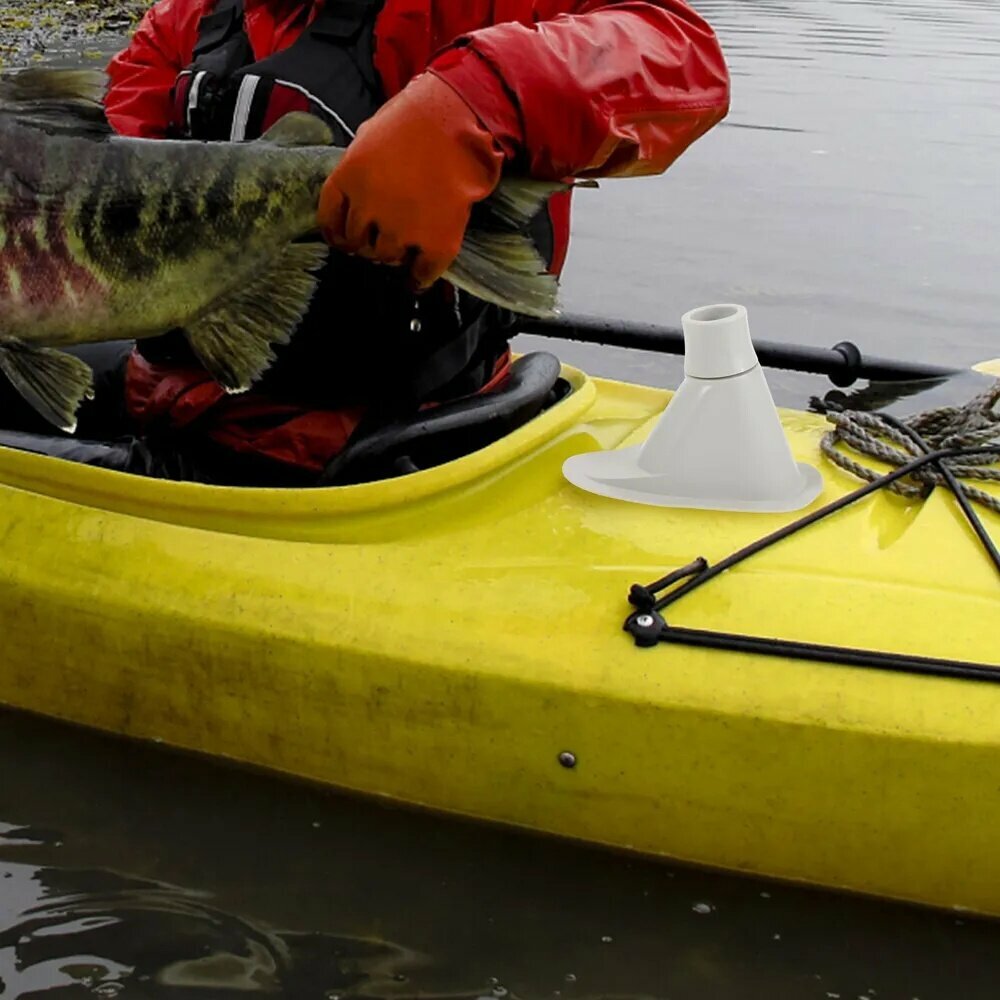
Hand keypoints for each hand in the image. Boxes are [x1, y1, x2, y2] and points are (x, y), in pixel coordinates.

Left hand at [317, 72, 504, 289]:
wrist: (463, 121)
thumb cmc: (418, 117)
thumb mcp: (371, 133)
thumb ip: (357, 167)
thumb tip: (355, 192)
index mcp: (349, 177)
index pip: (329, 220)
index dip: (336, 234)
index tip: (343, 240)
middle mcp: (370, 208)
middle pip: (357, 243)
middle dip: (366, 244)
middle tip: (379, 241)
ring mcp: (402, 229)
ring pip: (387, 258)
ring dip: (393, 256)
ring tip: (403, 248)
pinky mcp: (435, 243)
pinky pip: (420, 274)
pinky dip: (418, 279)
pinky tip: (418, 278)